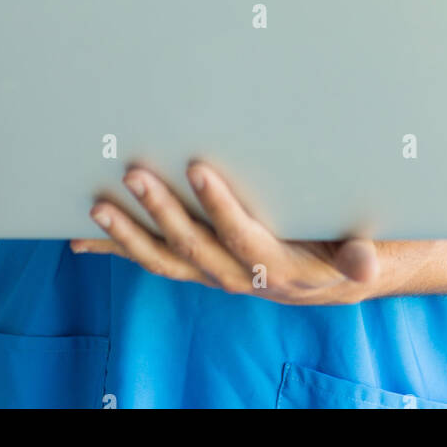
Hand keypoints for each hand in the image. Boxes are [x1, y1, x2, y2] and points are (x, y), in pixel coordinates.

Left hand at [69, 162, 379, 305]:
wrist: (337, 277)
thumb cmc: (350, 248)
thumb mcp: (365, 251)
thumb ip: (360, 256)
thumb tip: (364, 260)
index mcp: (275, 267)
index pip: (240, 237)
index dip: (219, 207)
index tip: (198, 169)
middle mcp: (236, 274)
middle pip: (190, 247)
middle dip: (159, 211)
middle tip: (135, 172)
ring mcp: (212, 272)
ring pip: (162, 259)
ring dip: (127, 234)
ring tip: (98, 206)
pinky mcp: (197, 265)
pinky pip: (153, 259)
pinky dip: (115, 250)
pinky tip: (81, 239)